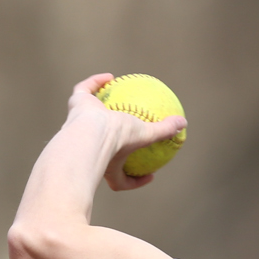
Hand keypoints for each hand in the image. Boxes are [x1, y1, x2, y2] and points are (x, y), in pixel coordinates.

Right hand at [66, 73, 188, 191]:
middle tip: (126, 128)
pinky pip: (85, 91)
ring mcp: (80, 124)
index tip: (149, 175)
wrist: (92, 131)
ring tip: (113, 97)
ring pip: (88, 116)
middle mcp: (92, 145)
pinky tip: (110, 77)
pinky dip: (96, 83)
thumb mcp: (146, 136)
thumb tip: (183, 123)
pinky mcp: (76, 105)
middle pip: (100, 146)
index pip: (120, 180)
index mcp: (108, 163)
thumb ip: (164, 131)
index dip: (134, 181)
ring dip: (99, 108)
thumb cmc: (119, 140)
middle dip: (110, 140)